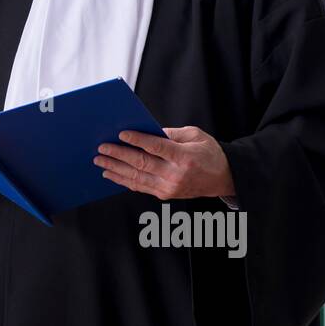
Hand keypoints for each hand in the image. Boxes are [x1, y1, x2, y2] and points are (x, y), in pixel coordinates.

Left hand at [93, 126, 235, 199]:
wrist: (224, 179)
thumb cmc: (209, 153)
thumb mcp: (196, 136)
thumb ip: (171, 134)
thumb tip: (147, 131)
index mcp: (185, 157)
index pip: (156, 147)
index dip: (138, 140)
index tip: (121, 133)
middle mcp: (176, 174)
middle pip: (142, 163)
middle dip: (119, 155)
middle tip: (102, 148)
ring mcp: (169, 187)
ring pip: (137, 177)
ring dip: (115, 169)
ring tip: (100, 161)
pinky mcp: (165, 195)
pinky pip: (140, 187)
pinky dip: (124, 180)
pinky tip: (111, 174)